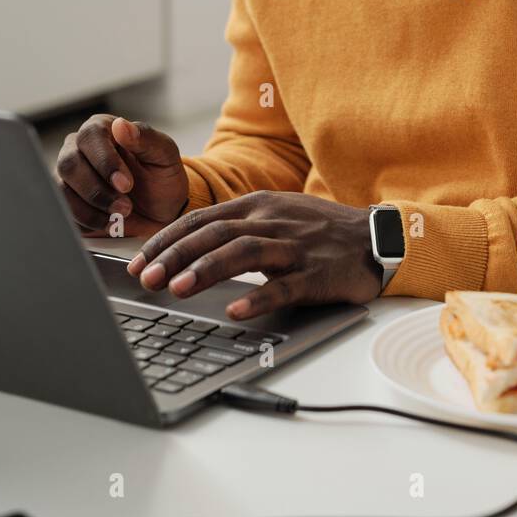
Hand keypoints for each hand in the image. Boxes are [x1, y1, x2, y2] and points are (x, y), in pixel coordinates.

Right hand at [54, 114, 188, 237]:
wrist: (161, 212)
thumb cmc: (161, 177)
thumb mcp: (164, 156)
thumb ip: (145, 138)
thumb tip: (120, 124)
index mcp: (102, 129)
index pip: (90, 136)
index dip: (105, 161)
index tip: (126, 184)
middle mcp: (79, 148)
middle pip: (70, 164)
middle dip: (98, 190)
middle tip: (125, 206)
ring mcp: (69, 175)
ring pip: (62, 189)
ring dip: (92, 207)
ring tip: (120, 215)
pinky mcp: (66, 200)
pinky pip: (65, 210)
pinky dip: (88, 220)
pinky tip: (109, 222)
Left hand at [125, 191, 382, 315]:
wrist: (377, 238)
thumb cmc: (318, 232)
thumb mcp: (275, 216)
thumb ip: (235, 228)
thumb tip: (183, 247)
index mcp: (258, 205)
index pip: (202, 218)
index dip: (167, 239)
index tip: (139, 260)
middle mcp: (273, 221)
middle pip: (215, 233)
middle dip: (175, 255)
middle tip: (146, 278)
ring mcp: (296, 246)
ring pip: (243, 253)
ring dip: (206, 269)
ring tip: (176, 288)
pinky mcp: (317, 274)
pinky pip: (284, 286)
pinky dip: (258, 298)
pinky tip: (236, 311)